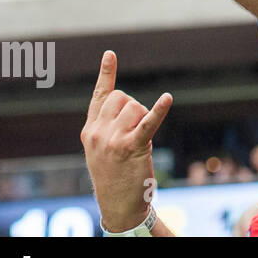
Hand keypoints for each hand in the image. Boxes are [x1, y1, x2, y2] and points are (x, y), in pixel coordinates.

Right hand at [80, 51, 171, 232]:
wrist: (117, 204)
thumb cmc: (115, 174)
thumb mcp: (103, 148)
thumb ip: (109, 125)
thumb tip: (131, 104)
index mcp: (89, 130)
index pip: (99, 96)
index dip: (107, 74)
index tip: (111, 53)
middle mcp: (97, 132)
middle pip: (124, 98)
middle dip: (136, 109)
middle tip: (135, 133)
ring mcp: (111, 140)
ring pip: (136, 107)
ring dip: (145, 119)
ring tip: (140, 142)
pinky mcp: (131, 147)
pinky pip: (147, 123)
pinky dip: (159, 110)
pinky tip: (167, 98)